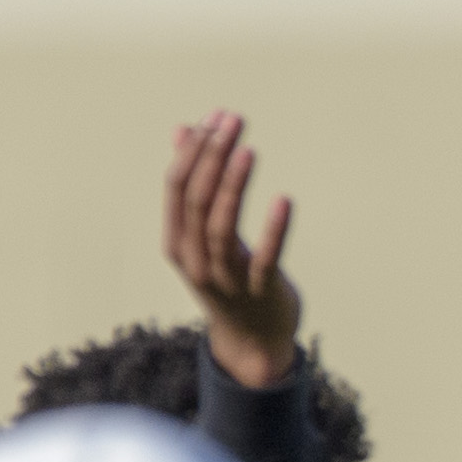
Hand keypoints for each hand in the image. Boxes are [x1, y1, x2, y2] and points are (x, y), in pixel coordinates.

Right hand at [162, 110, 300, 389]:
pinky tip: (284, 201)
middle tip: (234, 121)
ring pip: (222, 227)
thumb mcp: (206, 236)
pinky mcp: (260, 293)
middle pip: (197, 201)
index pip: (176, 188)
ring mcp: (226, 279)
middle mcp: (196, 261)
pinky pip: (264, 260)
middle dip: (213, 157)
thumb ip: (195, 185)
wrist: (251, 344)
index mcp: (178, 243)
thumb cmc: (230, 279)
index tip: (215, 117)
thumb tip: (184, 129)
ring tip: (249, 149)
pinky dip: (274, 231)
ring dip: (234, 185)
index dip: (193, 150)